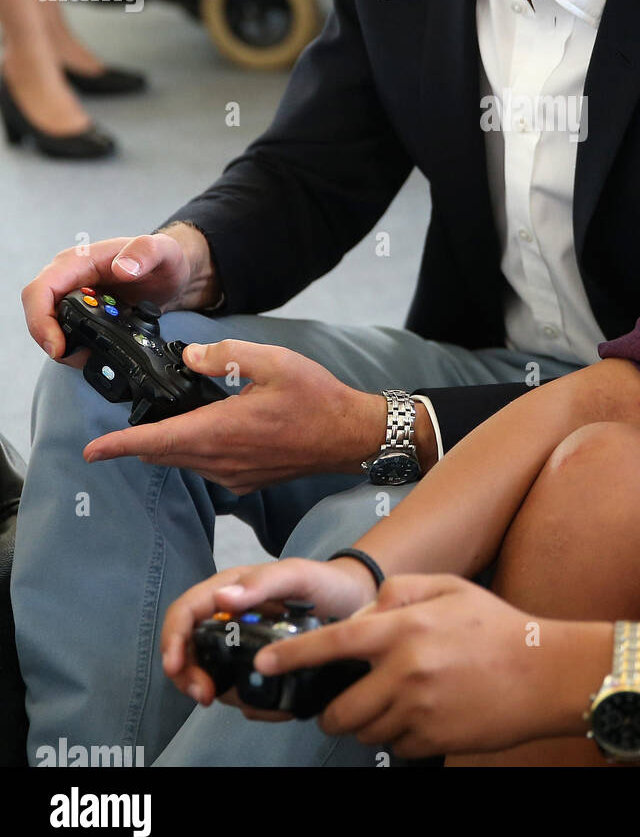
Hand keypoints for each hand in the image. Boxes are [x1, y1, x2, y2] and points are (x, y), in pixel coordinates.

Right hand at [22, 231, 203, 362]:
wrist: (174, 273)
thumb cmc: (166, 258)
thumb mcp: (164, 251)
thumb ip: (146, 252)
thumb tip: (121, 269)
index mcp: (78, 261)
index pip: (40, 290)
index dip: (40, 320)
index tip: (57, 347)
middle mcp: (69, 279)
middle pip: (40, 313)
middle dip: (51, 340)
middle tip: (79, 358)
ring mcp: (74, 297)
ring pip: (51, 327)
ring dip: (65, 347)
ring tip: (92, 357)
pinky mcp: (84, 312)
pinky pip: (68, 332)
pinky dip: (77, 347)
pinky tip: (97, 353)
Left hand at [82, 339, 378, 492]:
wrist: (351, 435)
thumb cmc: (317, 398)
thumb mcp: (273, 361)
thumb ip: (226, 355)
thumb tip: (189, 356)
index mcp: (221, 430)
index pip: (155, 441)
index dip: (118, 446)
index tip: (91, 452)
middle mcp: (222, 460)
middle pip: (164, 454)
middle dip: (141, 442)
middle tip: (127, 426)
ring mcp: (235, 475)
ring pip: (186, 463)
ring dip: (170, 446)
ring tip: (166, 423)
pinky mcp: (248, 481)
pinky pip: (208, 469)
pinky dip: (196, 453)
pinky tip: (208, 433)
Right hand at [161, 556, 375, 708]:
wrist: (355, 601)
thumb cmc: (325, 581)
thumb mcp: (298, 575)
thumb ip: (263, 583)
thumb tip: (221, 599)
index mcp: (231, 589)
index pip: (186, 611)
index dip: (173, 638)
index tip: (175, 668)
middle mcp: (228, 615)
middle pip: (188, 646)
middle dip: (188, 673)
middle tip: (205, 696)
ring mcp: (240, 640)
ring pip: (207, 669)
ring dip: (211, 687)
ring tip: (231, 699)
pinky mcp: (255, 661)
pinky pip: (235, 682)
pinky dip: (238, 695)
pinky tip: (257, 701)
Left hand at [254, 574, 587, 756]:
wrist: (545, 673)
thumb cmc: (498, 627)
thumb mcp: (449, 588)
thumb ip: (400, 590)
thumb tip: (365, 609)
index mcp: (406, 628)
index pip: (334, 643)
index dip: (293, 656)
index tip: (264, 663)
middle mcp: (406, 671)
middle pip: (341, 709)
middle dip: (333, 711)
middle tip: (344, 701)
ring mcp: (419, 711)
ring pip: (366, 732)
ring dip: (369, 723)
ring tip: (397, 703)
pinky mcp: (434, 741)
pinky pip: (397, 748)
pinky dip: (400, 736)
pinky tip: (426, 715)